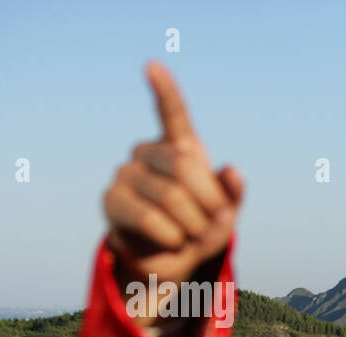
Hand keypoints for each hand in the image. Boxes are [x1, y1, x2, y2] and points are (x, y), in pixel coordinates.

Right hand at [103, 61, 243, 317]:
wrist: (170, 262)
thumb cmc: (200, 229)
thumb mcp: (225, 213)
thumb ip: (233, 193)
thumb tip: (233, 171)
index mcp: (177, 148)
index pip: (172, 114)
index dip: (164, 91)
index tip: (153, 65)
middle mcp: (147, 153)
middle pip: (184, 166)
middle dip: (209, 202)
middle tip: (213, 223)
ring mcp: (126, 174)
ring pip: (170, 196)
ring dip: (193, 225)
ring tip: (191, 235)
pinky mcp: (112, 201)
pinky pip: (150, 218)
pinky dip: (173, 237)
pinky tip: (172, 241)